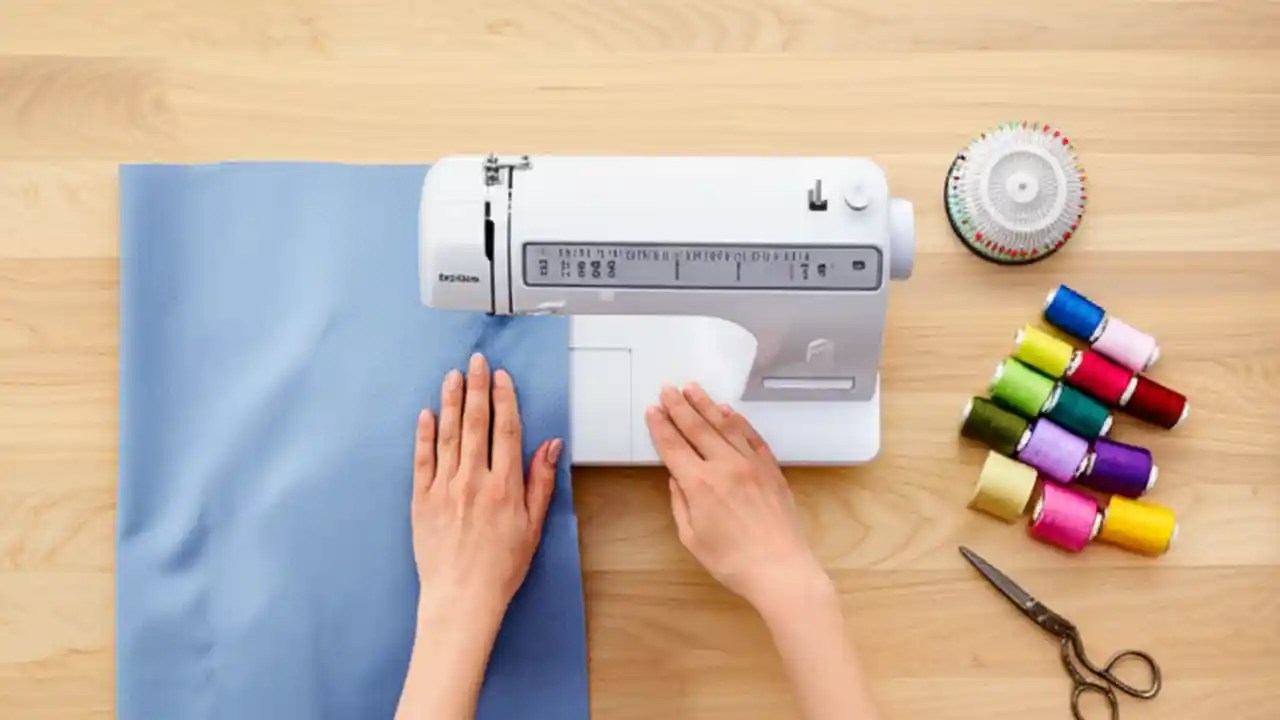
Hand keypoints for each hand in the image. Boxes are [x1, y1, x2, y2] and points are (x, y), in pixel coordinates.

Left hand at [411, 352, 561, 619]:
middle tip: (476, 362)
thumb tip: (550, 446)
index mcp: (504, 487)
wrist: (462, 598)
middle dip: (477, 389)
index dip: (505, 400)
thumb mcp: (533, 526)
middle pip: (476, 424)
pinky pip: (422, 460)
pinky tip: (427, 414)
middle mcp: (473, 481)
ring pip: (448, 435)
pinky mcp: (421, 500)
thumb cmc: (501, 567)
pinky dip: (424, 434)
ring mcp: (444, 489)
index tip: (502, 378)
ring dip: (451, 402)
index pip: (506, 431)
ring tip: (453, 377)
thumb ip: (540, 482)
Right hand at [644, 383, 829, 612]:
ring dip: (706, 405)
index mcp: (700, 484)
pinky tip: (726, 411)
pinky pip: (751, 436)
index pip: (674, 447)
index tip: (652, 410)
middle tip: (667, 389)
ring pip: (725, 425)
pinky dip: (737, 421)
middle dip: (679, 407)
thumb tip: (677, 478)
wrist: (781, 569)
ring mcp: (751, 464)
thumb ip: (681, 503)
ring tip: (692, 388)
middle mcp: (725, 466)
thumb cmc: (731, 562)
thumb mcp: (692, 538)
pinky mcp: (771, 468)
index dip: (660, 427)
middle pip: (697, 428)